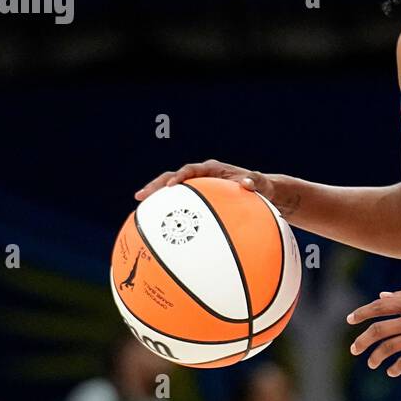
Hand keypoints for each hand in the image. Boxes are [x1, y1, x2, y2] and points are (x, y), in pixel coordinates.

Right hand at [134, 159, 292, 215]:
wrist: (262, 192)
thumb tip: (248, 184)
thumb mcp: (261, 185)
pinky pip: (181, 207)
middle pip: (173, 178)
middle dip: (156, 186)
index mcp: (213, 169)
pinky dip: (170, 214)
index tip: (171, 186)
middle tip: (140, 196)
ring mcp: (198, 189)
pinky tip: (158, 231)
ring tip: (138, 211)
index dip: (179, 177)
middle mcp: (201, 177)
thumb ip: (254, 183)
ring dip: (157, 201)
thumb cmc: (262, 188)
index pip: (191, 170)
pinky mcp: (198, 202)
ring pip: (172, 193)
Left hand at [348, 290, 400, 376]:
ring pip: (388, 348)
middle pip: (378, 329)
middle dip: (362, 341)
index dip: (362, 313)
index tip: (350, 319)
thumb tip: (382, 296)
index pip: (380, 306)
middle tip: (354, 350)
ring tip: (372, 363)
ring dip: (375, 357)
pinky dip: (394, 368)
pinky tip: (392, 371)